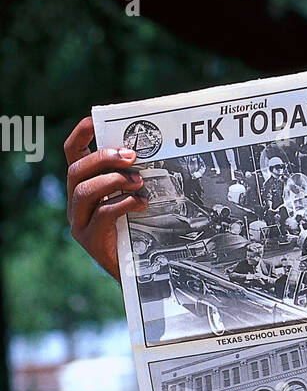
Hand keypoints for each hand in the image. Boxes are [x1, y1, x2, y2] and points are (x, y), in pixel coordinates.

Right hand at [65, 117, 145, 282]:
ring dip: (113, 180)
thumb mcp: (134, 197)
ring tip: (138, 181)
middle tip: (131, 156)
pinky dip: (122, 204)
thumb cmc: (137, 229)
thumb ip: (133, 177)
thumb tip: (149, 153)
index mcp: (84, 185)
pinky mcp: (89, 239)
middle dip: (103, 157)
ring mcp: (79, 220)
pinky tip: (140, 203)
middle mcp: (76, 201)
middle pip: (77, 170)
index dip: (80, 135)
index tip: (93, 120)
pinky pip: (101, 215)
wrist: (137, 270)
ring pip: (84, 190)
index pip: (73, 153)